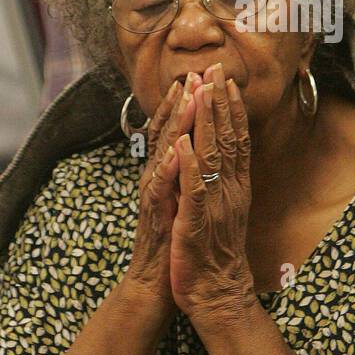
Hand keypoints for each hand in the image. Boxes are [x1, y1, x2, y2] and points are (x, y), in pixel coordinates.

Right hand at [124, 75, 199, 301]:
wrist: (158, 281)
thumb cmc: (174, 241)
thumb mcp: (183, 200)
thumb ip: (186, 174)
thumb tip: (196, 150)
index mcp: (168, 173)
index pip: (177, 131)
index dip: (186, 104)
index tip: (199, 77)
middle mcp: (158, 177)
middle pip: (169, 133)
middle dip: (182, 102)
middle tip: (193, 73)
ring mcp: (155, 194)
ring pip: (164, 152)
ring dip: (176, 123)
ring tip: (187, 96)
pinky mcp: (156, 214)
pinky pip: (161, 187)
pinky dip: (168, 167)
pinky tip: (176, 149)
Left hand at [169, 63, 254, 320]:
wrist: (217, 294)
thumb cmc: (214, 253)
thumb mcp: (221, 209)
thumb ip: (220, 181)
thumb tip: (217, 153)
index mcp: (235, 186)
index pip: (236, 140)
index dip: (231, 109)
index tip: (225, 79)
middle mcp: (230, 190)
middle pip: (228, 139)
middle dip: (220, 102)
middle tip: (216, 69)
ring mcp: (215, 205)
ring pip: (213, 156)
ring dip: (207, 122)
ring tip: (203, 91)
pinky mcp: (197, 222)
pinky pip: (194, 190)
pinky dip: (189, 166)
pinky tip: (183, 144)